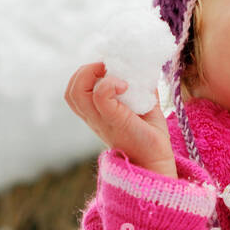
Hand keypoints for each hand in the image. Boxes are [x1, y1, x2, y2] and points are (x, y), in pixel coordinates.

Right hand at [64, 61, 177, 177]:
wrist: (157, 161)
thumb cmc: (150, 135)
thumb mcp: (144, 104)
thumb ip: (140, 86)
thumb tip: (144, 68)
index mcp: (96, 114)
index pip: (76, 92)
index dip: (86, 74)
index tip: (107, 68)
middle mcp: (94, 118)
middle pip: (71, 92)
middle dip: (84, 71)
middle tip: (107, 69)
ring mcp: (102, 120)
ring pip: (76, 93)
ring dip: (91, 73)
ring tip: (112, 75)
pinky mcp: (116, 121)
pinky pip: (100, 96)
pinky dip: (110, 84)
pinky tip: (125, 85)